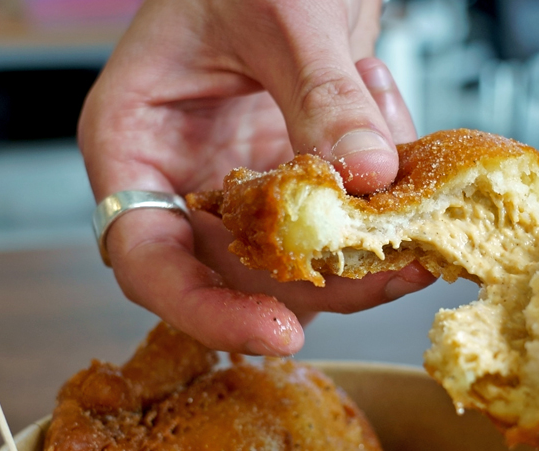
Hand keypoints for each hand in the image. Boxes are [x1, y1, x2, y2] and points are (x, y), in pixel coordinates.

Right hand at [78, 0, 429, 354]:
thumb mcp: (281, 14)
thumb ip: (321, 94)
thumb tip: (366, 177)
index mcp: (134, 141)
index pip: (148, 259)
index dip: (206, 309)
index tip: (276, 330)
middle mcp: (182, 177)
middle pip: (238, 275)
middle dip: (326, 278)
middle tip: (399, 262)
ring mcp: (241, 183)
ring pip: (303, 259)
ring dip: (369, 234)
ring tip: (404, 157)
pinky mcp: (295, 179)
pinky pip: (343, 221)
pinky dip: (385, 194)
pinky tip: (390, 115)